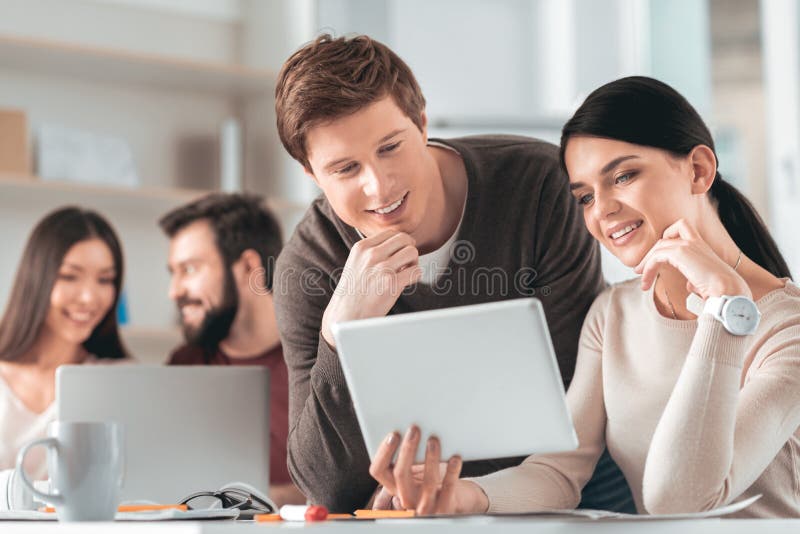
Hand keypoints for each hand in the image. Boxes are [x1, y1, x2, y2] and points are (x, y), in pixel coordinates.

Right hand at [321, 231, 421, 346]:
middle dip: (409, 250)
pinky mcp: (391, 283)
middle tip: (406, 262)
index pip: (391, 233)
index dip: (400, 243)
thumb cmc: (353, 292)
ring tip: (406, 272)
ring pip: (412, 252)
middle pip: (404, 239)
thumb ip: (373, 252)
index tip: (399, 253)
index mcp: (362, 247)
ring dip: (414, 262)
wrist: (346, 315)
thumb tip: (399, 244)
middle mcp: (371, 254)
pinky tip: (406, 283)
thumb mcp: (356, 263)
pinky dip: (415, 277)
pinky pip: (415, 271)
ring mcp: (381, 268)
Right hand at [368, 425, 488, 514]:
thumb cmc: (431, 483)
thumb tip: (407, 429)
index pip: (378, 471)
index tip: (394, 434)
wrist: (453, 505)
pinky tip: (455, 458)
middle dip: (407, 449)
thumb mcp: (413, 474)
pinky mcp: (445, 509)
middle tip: (414, 430)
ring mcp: (425, 506)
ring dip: (430, 458)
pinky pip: (448, 488)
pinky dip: (452, 472)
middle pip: (400, 475)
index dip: (384, 452)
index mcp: (394, 487)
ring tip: (433, 440)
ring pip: (427, 482)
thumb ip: (407, 459)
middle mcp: (407, 498)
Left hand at [634, 219, 749, 298]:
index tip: (656, 261)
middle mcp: (696, 242)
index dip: (666, 243)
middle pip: (665, 238)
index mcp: (703, 247)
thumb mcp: (706, 283)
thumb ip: (695, 280)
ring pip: (659, 246)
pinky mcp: (680, 252)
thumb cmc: (722, 292)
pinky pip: (656, 257)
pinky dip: (647, 268)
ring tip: (641, 279)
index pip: (681, 232)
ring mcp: (689, 245)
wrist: (729, 292)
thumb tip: (688, 284)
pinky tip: (646, 283)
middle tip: (640, 269)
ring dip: (646, 263)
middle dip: (652, 253)